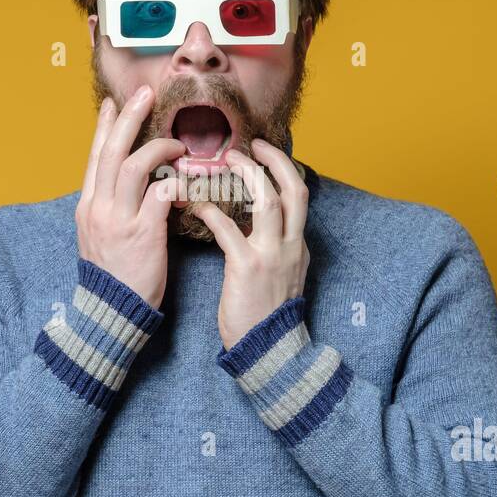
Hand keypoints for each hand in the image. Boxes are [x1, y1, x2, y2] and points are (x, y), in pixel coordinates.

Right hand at [76, 86, 185, 307]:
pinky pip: (160, 194)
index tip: (115, 103)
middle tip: (144, 93)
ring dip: (158, 148)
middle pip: (111, 151)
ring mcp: (118, 220)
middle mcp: (99, 208)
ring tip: (177, 143)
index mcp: (88, 207)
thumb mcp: (100, 236)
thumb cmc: (114, 276)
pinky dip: (175, 182)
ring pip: (133, 166)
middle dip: (128, 118)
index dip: (106, 127)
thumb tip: (129, 183)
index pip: (94, 157)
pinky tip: (187, 182)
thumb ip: (112, 207)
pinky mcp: (143, 233)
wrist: (112, 313)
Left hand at [188, 139, 310, 348]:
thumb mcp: (284, 277)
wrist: (268, 351)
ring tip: (227, 161)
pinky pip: (229, 229)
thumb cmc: (267, 316)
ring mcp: (272, 255)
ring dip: (248, 174)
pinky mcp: (248, 267)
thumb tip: (266, 227)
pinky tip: (196, 205)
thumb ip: (279, 249)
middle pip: (294, 189)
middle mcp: (291, 245)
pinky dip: (212, 211)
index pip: (300, 197)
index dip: (285, 170)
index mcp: (299, 246)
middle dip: (276, 161)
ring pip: (268, 200)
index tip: (266, 154)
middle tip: (253, 145)